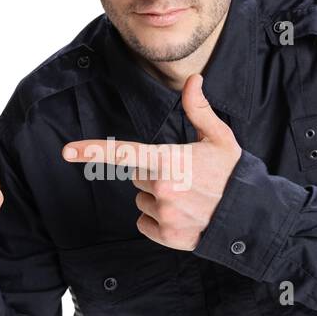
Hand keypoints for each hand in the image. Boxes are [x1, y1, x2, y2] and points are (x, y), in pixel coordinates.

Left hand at [60, 73, 241, 250]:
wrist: (249, 216)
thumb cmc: (233, 174)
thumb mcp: (219, 138)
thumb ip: (199, 109)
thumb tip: (193, 80)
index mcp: (169, 160)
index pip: (123, 152)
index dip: (92, 151)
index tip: (67, 151)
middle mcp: (162, 188)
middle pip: (136, 175)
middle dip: (153, 173)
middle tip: (183, 176)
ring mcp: (164, 215)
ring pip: (141, 199)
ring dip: (157, 198)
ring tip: (187, 198)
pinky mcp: (166, 236)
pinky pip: (145, 223)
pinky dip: (158, 220)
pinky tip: (183, 216)